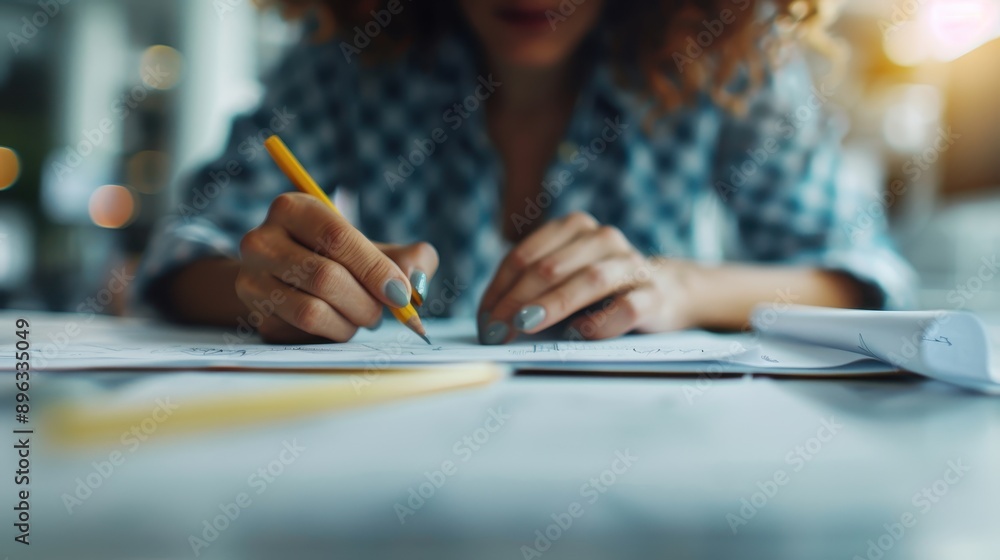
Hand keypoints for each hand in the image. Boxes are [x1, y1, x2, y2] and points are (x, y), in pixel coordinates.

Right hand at [236, 193, 437, 342]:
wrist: (295, 280)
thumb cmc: (345, 261)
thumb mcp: (379, 249)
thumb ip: (410, 259)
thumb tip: (416, 284)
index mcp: (294, 208)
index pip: (337, 238)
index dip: (375, 269)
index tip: (401, 294)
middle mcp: (262, 240)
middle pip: (325, 278)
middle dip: (366, 302)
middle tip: (382, 312)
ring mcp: (251, 280)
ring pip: (311, 312)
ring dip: (350, 323)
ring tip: (361, 317)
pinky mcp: (255, 316)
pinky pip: (302, 335)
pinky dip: (332, 334)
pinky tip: (338, 323)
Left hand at [477, 211, 694, 343]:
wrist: (664, 293)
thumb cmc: (598, 292)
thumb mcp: (563, 280)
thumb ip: (531, 290)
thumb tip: (491, 323)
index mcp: (574, 228)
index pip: (524, 257)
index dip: (499, 290)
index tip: (484, 322)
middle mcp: (603, 239)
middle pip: (551, 268)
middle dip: (517, 301)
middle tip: (496, 331)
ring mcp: (631, 265)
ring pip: (589, 280)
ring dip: (554, 304)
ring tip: (526, 325)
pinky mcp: (654, 295)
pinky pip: (626, 307)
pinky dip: (601, 321)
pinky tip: (581, 333)